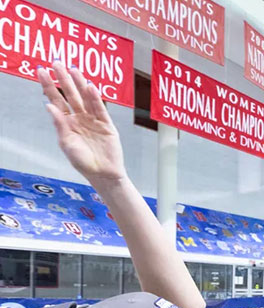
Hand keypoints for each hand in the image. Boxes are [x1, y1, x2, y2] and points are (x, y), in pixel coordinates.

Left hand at [37, 61, 126, 184]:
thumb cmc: (83, 162)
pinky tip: (90, 86)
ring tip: (72, 68)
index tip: (41, 70)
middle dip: (62, 78)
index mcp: (66, 122)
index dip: (48, 85)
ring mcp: (93, 120)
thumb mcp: (66, 144)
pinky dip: (95, 98)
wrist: (102, 174)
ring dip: (79, 83)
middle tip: (56, 62)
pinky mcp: (106, 125)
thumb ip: (59, 124)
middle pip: (69, 94)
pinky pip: (100, 108)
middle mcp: (79, 117)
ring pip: (84, 97)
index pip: (55, 99)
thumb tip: (48, 106)